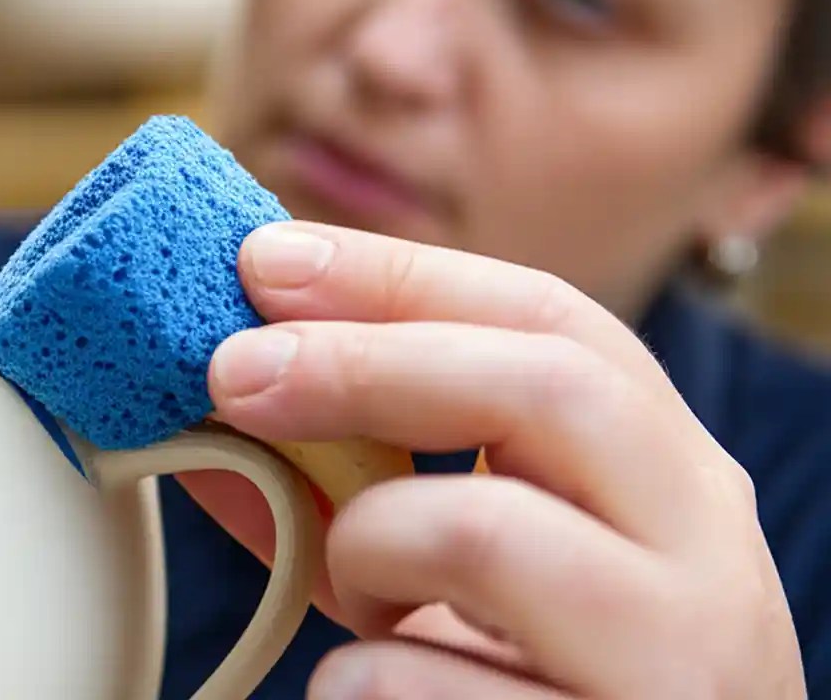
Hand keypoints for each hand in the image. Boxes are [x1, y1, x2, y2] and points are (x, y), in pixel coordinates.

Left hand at [177, 221, 804, 697]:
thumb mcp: (470, 568)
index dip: (398, 276)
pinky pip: (411, 682)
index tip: (266, 261)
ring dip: (366, 549)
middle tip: (233, 370)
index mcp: (672, 478)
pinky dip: (354, 680)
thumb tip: (213, 416)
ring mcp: (671, 662)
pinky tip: (376, 696)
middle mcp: (703, 555)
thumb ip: (362, 490)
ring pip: (479, 534)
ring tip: (365, 599)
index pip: (553, 322)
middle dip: (365, 361)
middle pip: (548, 386)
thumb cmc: (540, 677)